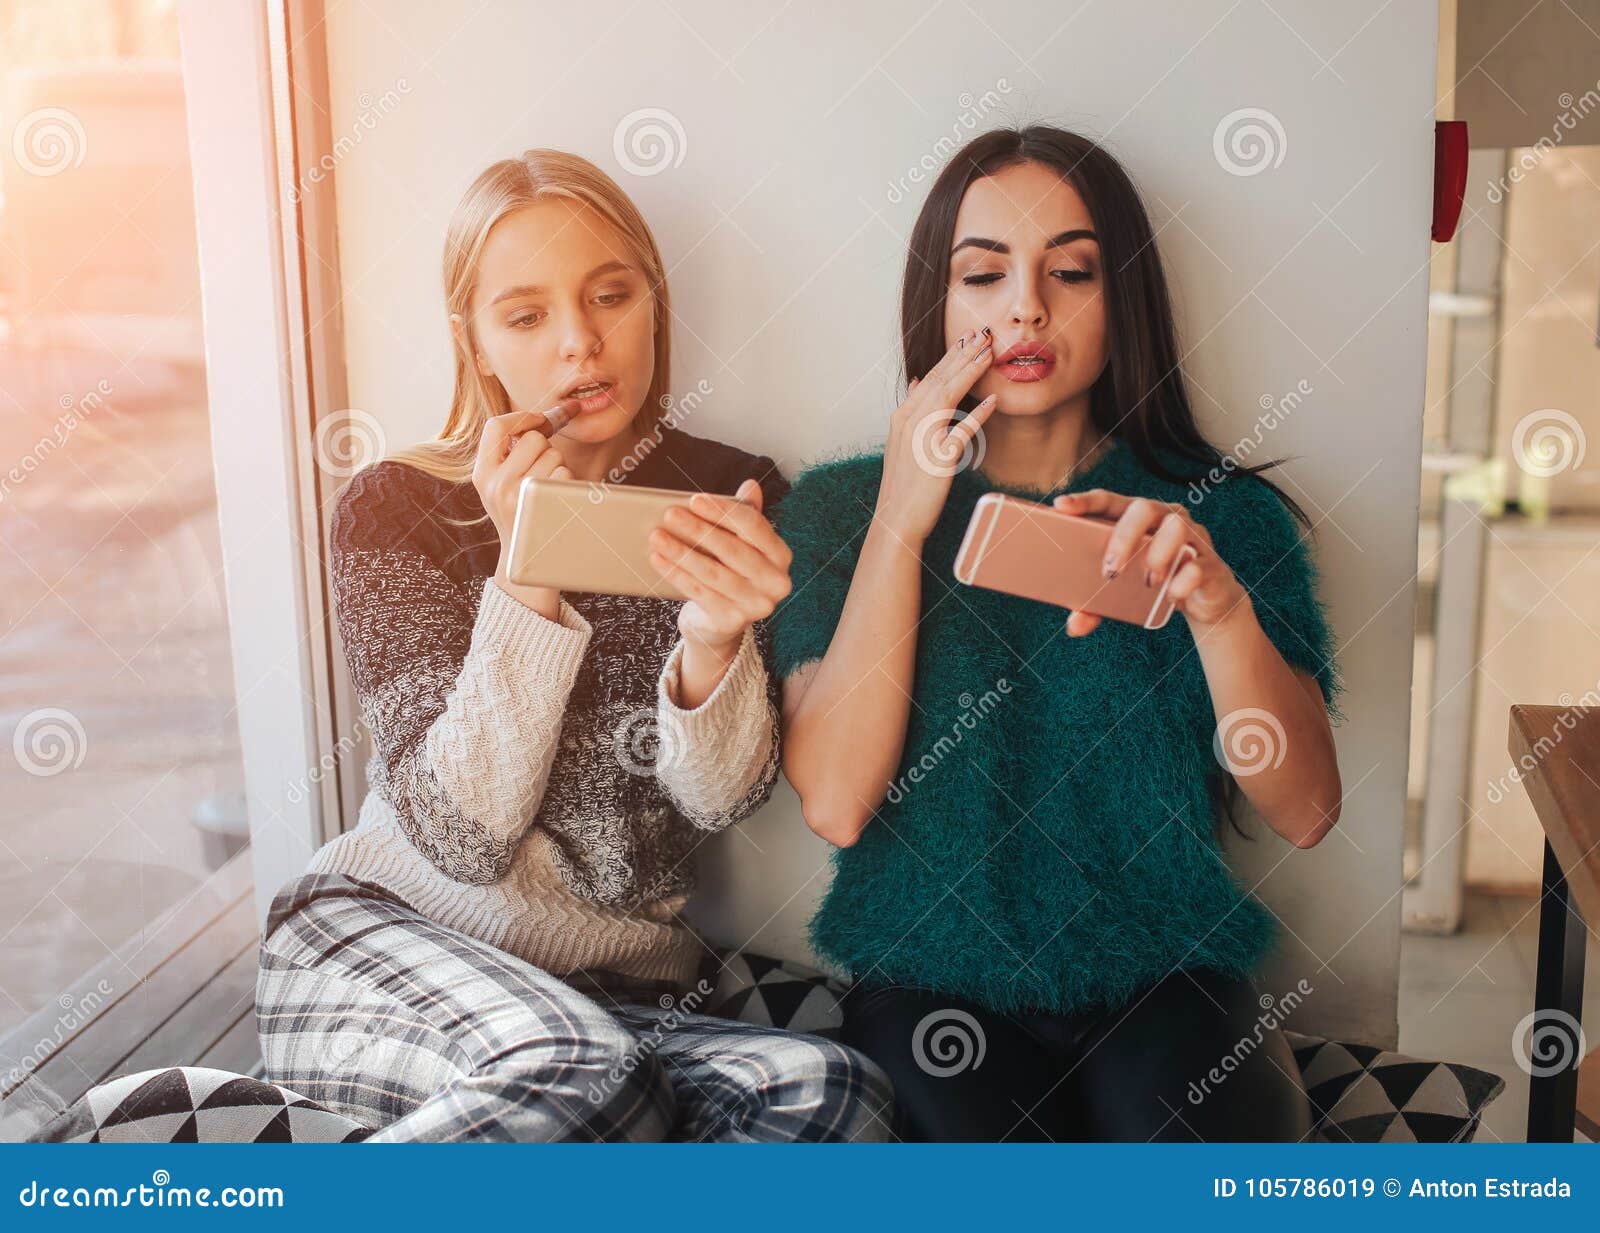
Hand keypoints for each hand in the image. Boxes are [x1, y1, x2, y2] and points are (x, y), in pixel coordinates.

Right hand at [473, 399, 576, 612]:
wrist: (527, 562)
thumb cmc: (521, 515)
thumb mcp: (500, 486)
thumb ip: (510, 454)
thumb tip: (543, 417)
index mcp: (482, 474)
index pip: (496, 426)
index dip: (522, 417)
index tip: (539, 419)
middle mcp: (496, 484)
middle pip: (534, 439)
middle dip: (546, 449)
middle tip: (542, 472)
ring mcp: (518, 496)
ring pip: (554, 455)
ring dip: (559, 468)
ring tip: (548, 492)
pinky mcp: (542, 506)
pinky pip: (566, 475)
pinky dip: (569, 484)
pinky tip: (559, 502)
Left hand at [648, 478, 792, 653]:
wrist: (721, 621)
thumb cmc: (731, 571)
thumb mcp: (741, 543)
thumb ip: (746, 515)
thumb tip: (751, 485)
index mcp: (781, 555)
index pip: (754, 526)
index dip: (723, 511)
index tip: (695, 500)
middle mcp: (776, 582)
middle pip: (732, 550)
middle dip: (698, 530)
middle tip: (670, 514)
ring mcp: (756, 605)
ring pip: (712, 573)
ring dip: (681, 552)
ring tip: (657, 536)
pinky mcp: (732, 621)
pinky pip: (699, 593)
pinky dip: (676, 574)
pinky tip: (658, 559)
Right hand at [876, 328, 1000, 543]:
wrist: (897, 518)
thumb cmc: (904, 483)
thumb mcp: (902, 441)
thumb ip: (912, 409)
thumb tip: (919, 381)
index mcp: (902, 417)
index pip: (930, 378)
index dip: (951, 356)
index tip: (968, 338)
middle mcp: (910, 422)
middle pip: (940, 380)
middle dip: (962, 355)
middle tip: (984, 334)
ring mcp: (923, 439)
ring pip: (948, 396)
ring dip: (969, 372)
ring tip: (989, 354)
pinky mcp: (938, 458)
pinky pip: (962, 431)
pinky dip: (979, 415)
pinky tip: (994, 401)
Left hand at [1050, 489, 1249, 636]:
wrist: (1204, 601)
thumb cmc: (1155, 584)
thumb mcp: (1122, 595)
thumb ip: (1095, 607)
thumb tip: (1074, 626)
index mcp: (1137, 519)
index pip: (1109, 500)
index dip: (1085, 501)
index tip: (1061, 506)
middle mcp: (1165, 518)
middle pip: (1143, 507)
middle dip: (1123, 536)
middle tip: (1110, 570)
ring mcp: (1192, 536)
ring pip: (1176, 526)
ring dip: (1156, 556)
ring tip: (1147, 583)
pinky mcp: (1210, 562)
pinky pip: (1197, 565)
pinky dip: (1180, 582)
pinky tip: (1170, 595)